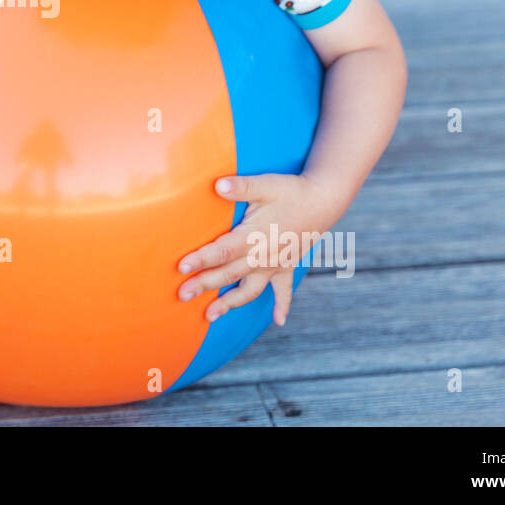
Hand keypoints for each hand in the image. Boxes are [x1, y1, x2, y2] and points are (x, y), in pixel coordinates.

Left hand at [176, 173, 329, 326]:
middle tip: (182, 295)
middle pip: (229, 274)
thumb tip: (218, 185)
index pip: (222, 251)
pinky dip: (282, 306)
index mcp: (254, 237)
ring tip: (210, 316)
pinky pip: (284, 291)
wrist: (323, 201)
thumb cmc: (291, 191)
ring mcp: (275, 265)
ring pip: (250, 290)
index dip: (201, 260)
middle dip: (204, 285)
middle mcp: (263, 257)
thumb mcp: (265, 184)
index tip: (181, 268)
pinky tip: (279, 320)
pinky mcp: (287, 267)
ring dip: (230, 304)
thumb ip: (241, 187)